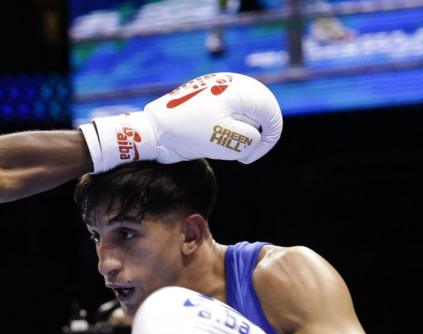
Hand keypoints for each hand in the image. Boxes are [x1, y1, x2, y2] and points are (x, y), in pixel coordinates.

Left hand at [79, 72, 281, 171]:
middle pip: (259, 112)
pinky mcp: (207, 102)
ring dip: (237, 133)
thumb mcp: (224, 140)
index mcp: (239, 89)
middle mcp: (231, 86)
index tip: (248, 158)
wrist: (151, 129)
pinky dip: (225, 130)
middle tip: (238, 155)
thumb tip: (254, 139)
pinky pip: (227, 116)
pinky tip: (210, 139)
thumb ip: (249, 139)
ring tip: (218, 145)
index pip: (270, 113)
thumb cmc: (186, 132)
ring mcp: (219, 92)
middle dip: (252, 135)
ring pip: (242, 116)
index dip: (268, 139)